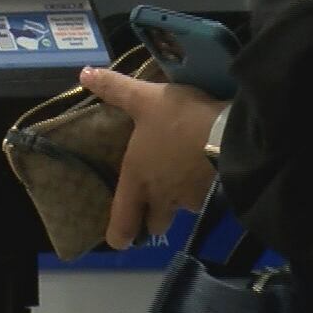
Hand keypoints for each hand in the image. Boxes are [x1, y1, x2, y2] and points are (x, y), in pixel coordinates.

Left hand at [78, 66, 225, 249]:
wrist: (228, 132)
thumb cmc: (178, 119)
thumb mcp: (144, 98)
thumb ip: (115, 89)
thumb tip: (83, 74)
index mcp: (137, 179)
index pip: (122, 223)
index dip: (119, 234)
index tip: (120, 238)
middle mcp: (160, 197)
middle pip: (155, 225)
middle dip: (153, 218)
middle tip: (154, 204)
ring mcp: (189, 199)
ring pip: (181, 211)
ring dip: (180, 202)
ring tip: (184, 180)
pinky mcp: (215, 194)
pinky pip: (205, 200)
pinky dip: (204, 191)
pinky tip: (207, 172)